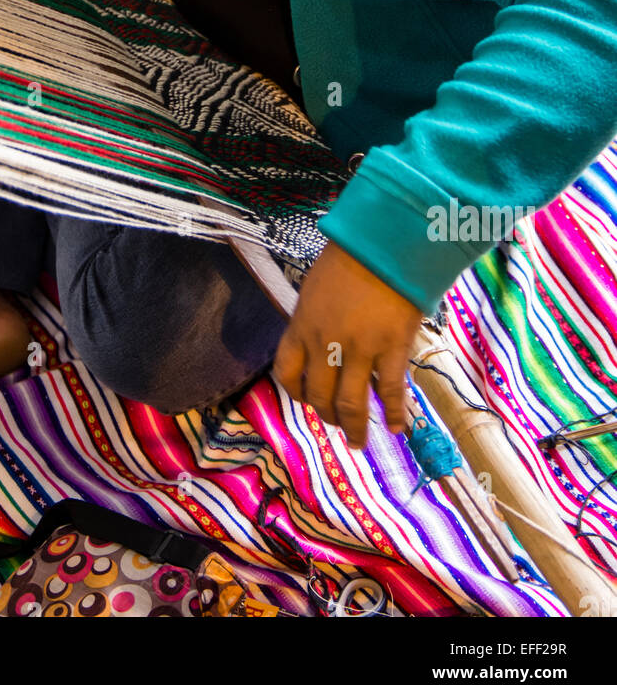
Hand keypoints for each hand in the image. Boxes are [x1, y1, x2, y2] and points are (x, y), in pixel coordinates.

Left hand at [272, 241, 421, 447]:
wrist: (385, 242)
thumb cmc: (350, 257)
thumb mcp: (316, 287)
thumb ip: (314, 319)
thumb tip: (318, 343)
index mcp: (302, 325)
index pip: (287, 373)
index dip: (297, 393)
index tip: (307, 399)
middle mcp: (325, 343)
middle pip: (320, 395)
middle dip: (327, 415)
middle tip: (337, 424)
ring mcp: (359, 349)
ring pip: (352, 404)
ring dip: (355, 429)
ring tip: (359, 442)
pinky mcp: (392, 349)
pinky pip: (390, 391)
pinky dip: (393, 414)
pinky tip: (396, 428)